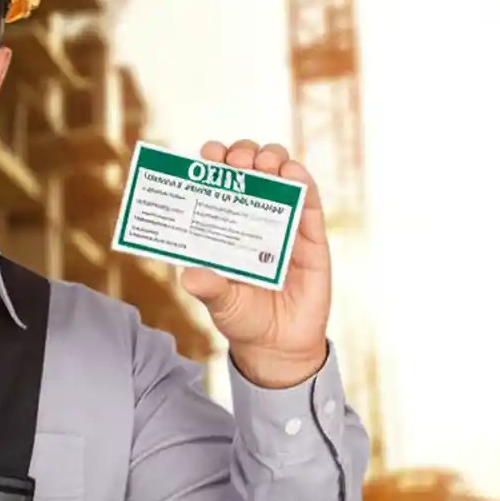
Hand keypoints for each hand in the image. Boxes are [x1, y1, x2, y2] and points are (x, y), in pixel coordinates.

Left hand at [180, 139, 331, 388]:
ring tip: (264, 164)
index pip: (218, 182)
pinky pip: (310, 203)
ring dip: (273, 160)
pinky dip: (303, 183)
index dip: (214, 161)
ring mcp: (284, 223)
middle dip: (243, 155)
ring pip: (281, 177)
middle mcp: (253, 217)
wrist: (279, 346)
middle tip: (237, 162)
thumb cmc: (243, 318)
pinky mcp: (311, 236)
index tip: (208, 154)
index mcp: (224, 224)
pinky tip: (293, 174)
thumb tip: (188, 276)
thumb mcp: (221, 303)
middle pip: (250, 170)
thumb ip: (209, 288)